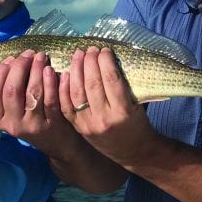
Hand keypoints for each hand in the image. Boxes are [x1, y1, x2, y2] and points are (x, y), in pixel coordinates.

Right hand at [0, 51, 78, 155]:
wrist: (59, 146)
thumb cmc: (35, 121)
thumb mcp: (16, 113)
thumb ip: (11, 93)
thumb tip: (12, 60)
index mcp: (1, 120)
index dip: (0, 73)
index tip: (10, 59)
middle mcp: (14, 125)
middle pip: (11, 90)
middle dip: (19, 67)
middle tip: (28, 54)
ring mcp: (33, 125)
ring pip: (32, 93)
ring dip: (36, 70)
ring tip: (41, 57)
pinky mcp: (52, 124)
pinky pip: (50, 99)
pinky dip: (51, 82)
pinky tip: (52, 70)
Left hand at [59, 47, 156, 164]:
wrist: (132, 152)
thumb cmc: (138, 124)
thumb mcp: (137, 105)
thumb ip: (124, 85)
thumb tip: (109, 60)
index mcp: (123, 112)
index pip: (111, 80)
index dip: (106, 62)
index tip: (104, 49)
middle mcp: (104, 119)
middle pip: (93, 84)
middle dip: (89, 62)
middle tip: (90, 49)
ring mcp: (89, 125)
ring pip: (77, 93)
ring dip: (75, 70)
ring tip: (77, 55)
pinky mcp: (79, 128)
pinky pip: (67, 106)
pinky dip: (63, 88)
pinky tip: (65, 74)